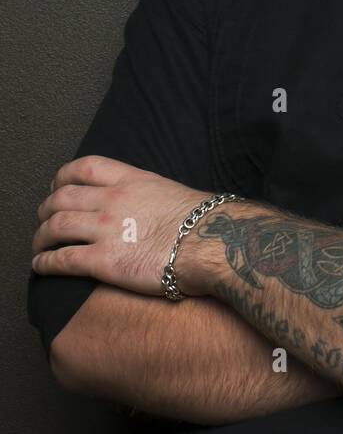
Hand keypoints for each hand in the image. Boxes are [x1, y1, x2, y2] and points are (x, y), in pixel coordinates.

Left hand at [31, 156, 210, 296]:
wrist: (211, 243)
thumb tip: (145, 205)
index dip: (61, 177)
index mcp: (130, 180)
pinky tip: (41, 265)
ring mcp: (106, 229)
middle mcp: (113, 200)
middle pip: (61, 197)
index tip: (56, 186)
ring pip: (55, 226)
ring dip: (40, 236)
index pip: (83, 167)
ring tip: (39, 244)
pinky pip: (61, 259)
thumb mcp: (170, 191)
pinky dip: (44, 262)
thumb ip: (147, 194)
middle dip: (46, 208)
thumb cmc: (203, 222)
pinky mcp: (103, 261)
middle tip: (44, 218)